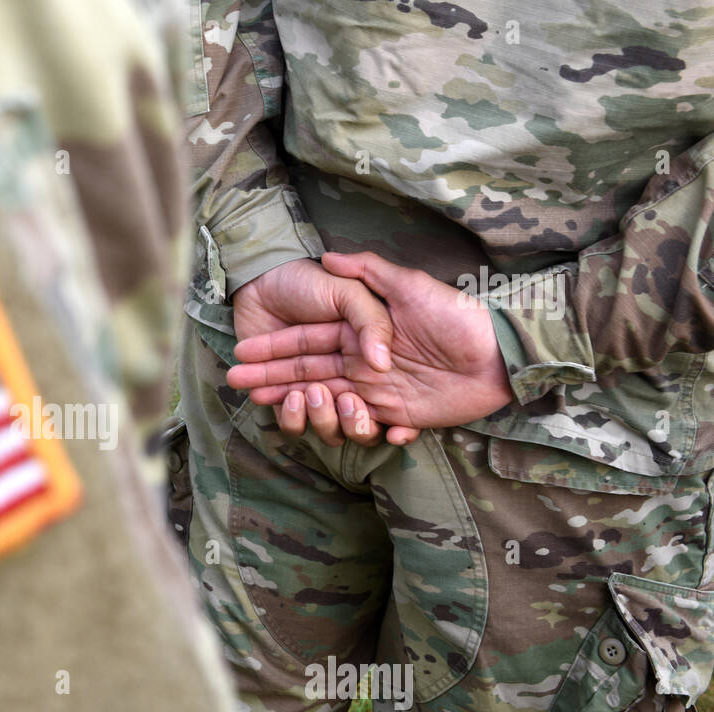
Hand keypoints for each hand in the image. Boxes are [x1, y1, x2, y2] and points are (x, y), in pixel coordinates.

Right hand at [226, 252, 513, 442]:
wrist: (501, 354)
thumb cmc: (457, 315)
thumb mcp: (412, 286)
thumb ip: (369, 271)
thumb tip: (327, 255)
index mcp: (360, 334)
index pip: (306, 343)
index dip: (274, 351)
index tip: (241, 357)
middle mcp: (363, 363)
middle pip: (308, 374)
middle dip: (271, 381)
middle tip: (237, 386)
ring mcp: (380, 391)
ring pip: (330, 403)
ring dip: (305, 408)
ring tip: (283, 408)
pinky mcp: (402, 415)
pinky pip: (369, 428)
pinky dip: (355, 430)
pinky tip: (333, 425)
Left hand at [231, 258, 395, 446]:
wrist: (261, 282)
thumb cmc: (308, 284)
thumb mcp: (349, 293)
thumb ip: (372, 322)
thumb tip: (380, 364)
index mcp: (368, 357)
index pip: (385, 396)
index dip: (378, 407)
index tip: (356, 399)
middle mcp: (347, 377)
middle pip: (357, 417)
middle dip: (345, 419)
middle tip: (321, 394)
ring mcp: (317, 388)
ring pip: (328, 424)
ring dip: (316, 417)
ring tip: (295, 394)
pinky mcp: (286, 397)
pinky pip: (295, 423)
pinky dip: (290, 417)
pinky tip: (271, 395)